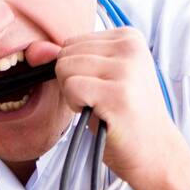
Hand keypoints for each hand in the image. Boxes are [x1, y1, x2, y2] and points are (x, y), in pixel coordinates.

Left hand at [46, 27, 184, 189]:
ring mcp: (126, 69)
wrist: (154, 151)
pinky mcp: (117, 93)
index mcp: (129, 37)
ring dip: (74, 95)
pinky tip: (99, 114)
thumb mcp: (103, 77)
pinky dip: (76, 105)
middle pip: (66, 54)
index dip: (76, 71)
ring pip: (65, 69)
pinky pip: (71, 88)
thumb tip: (35, 50)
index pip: (71, 43)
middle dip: (72, 82)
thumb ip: (72, 60)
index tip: (102, 87)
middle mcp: (130, 47)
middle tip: (100, 101)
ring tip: (101, 107)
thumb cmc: (125, 116)